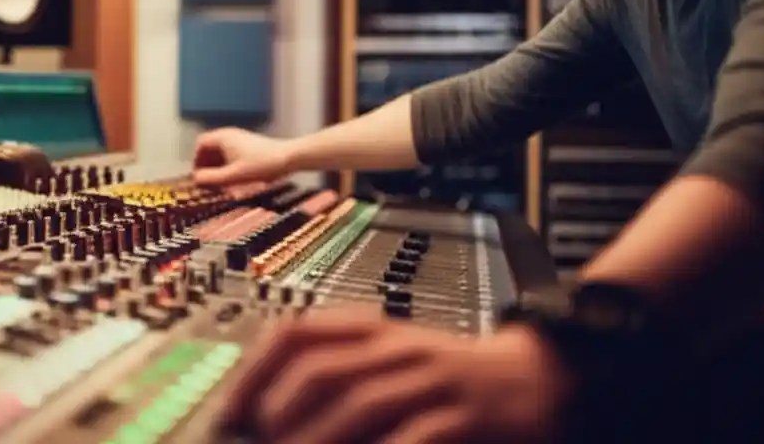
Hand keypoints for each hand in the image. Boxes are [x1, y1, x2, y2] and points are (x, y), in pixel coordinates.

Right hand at [191, 128, 295, 185]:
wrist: (288, 158)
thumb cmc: (261, 165)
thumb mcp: (234, 175)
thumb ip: (212, 178)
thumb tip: (195, 179)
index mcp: (223, 137)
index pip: (200, 144)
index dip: (196, 160)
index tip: (198, 175)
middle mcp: (229, 135)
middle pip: (209, 148)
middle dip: (206, 165)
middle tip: (208, 182)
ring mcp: (239, 139)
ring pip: (220, 152)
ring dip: (217, 167)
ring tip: (220, 183)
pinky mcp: (248, 146)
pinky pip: (231, 154)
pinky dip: (227, 165)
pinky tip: (233, 179)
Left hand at [217, 311, 572, 443]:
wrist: (532, 376)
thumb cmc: (444, 374)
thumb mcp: (387, 358)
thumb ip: (335, 373)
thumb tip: (263, 410)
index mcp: (370, 330)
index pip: (298, 332)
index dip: (255, 370)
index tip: (231, 411)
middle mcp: (395, 349)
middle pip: (322, 370)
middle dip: (280, 409)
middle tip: (260, 439)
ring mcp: (430, 381)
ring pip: (361, 404)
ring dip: (318, 437)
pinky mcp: (463, 416)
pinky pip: (413, 438)